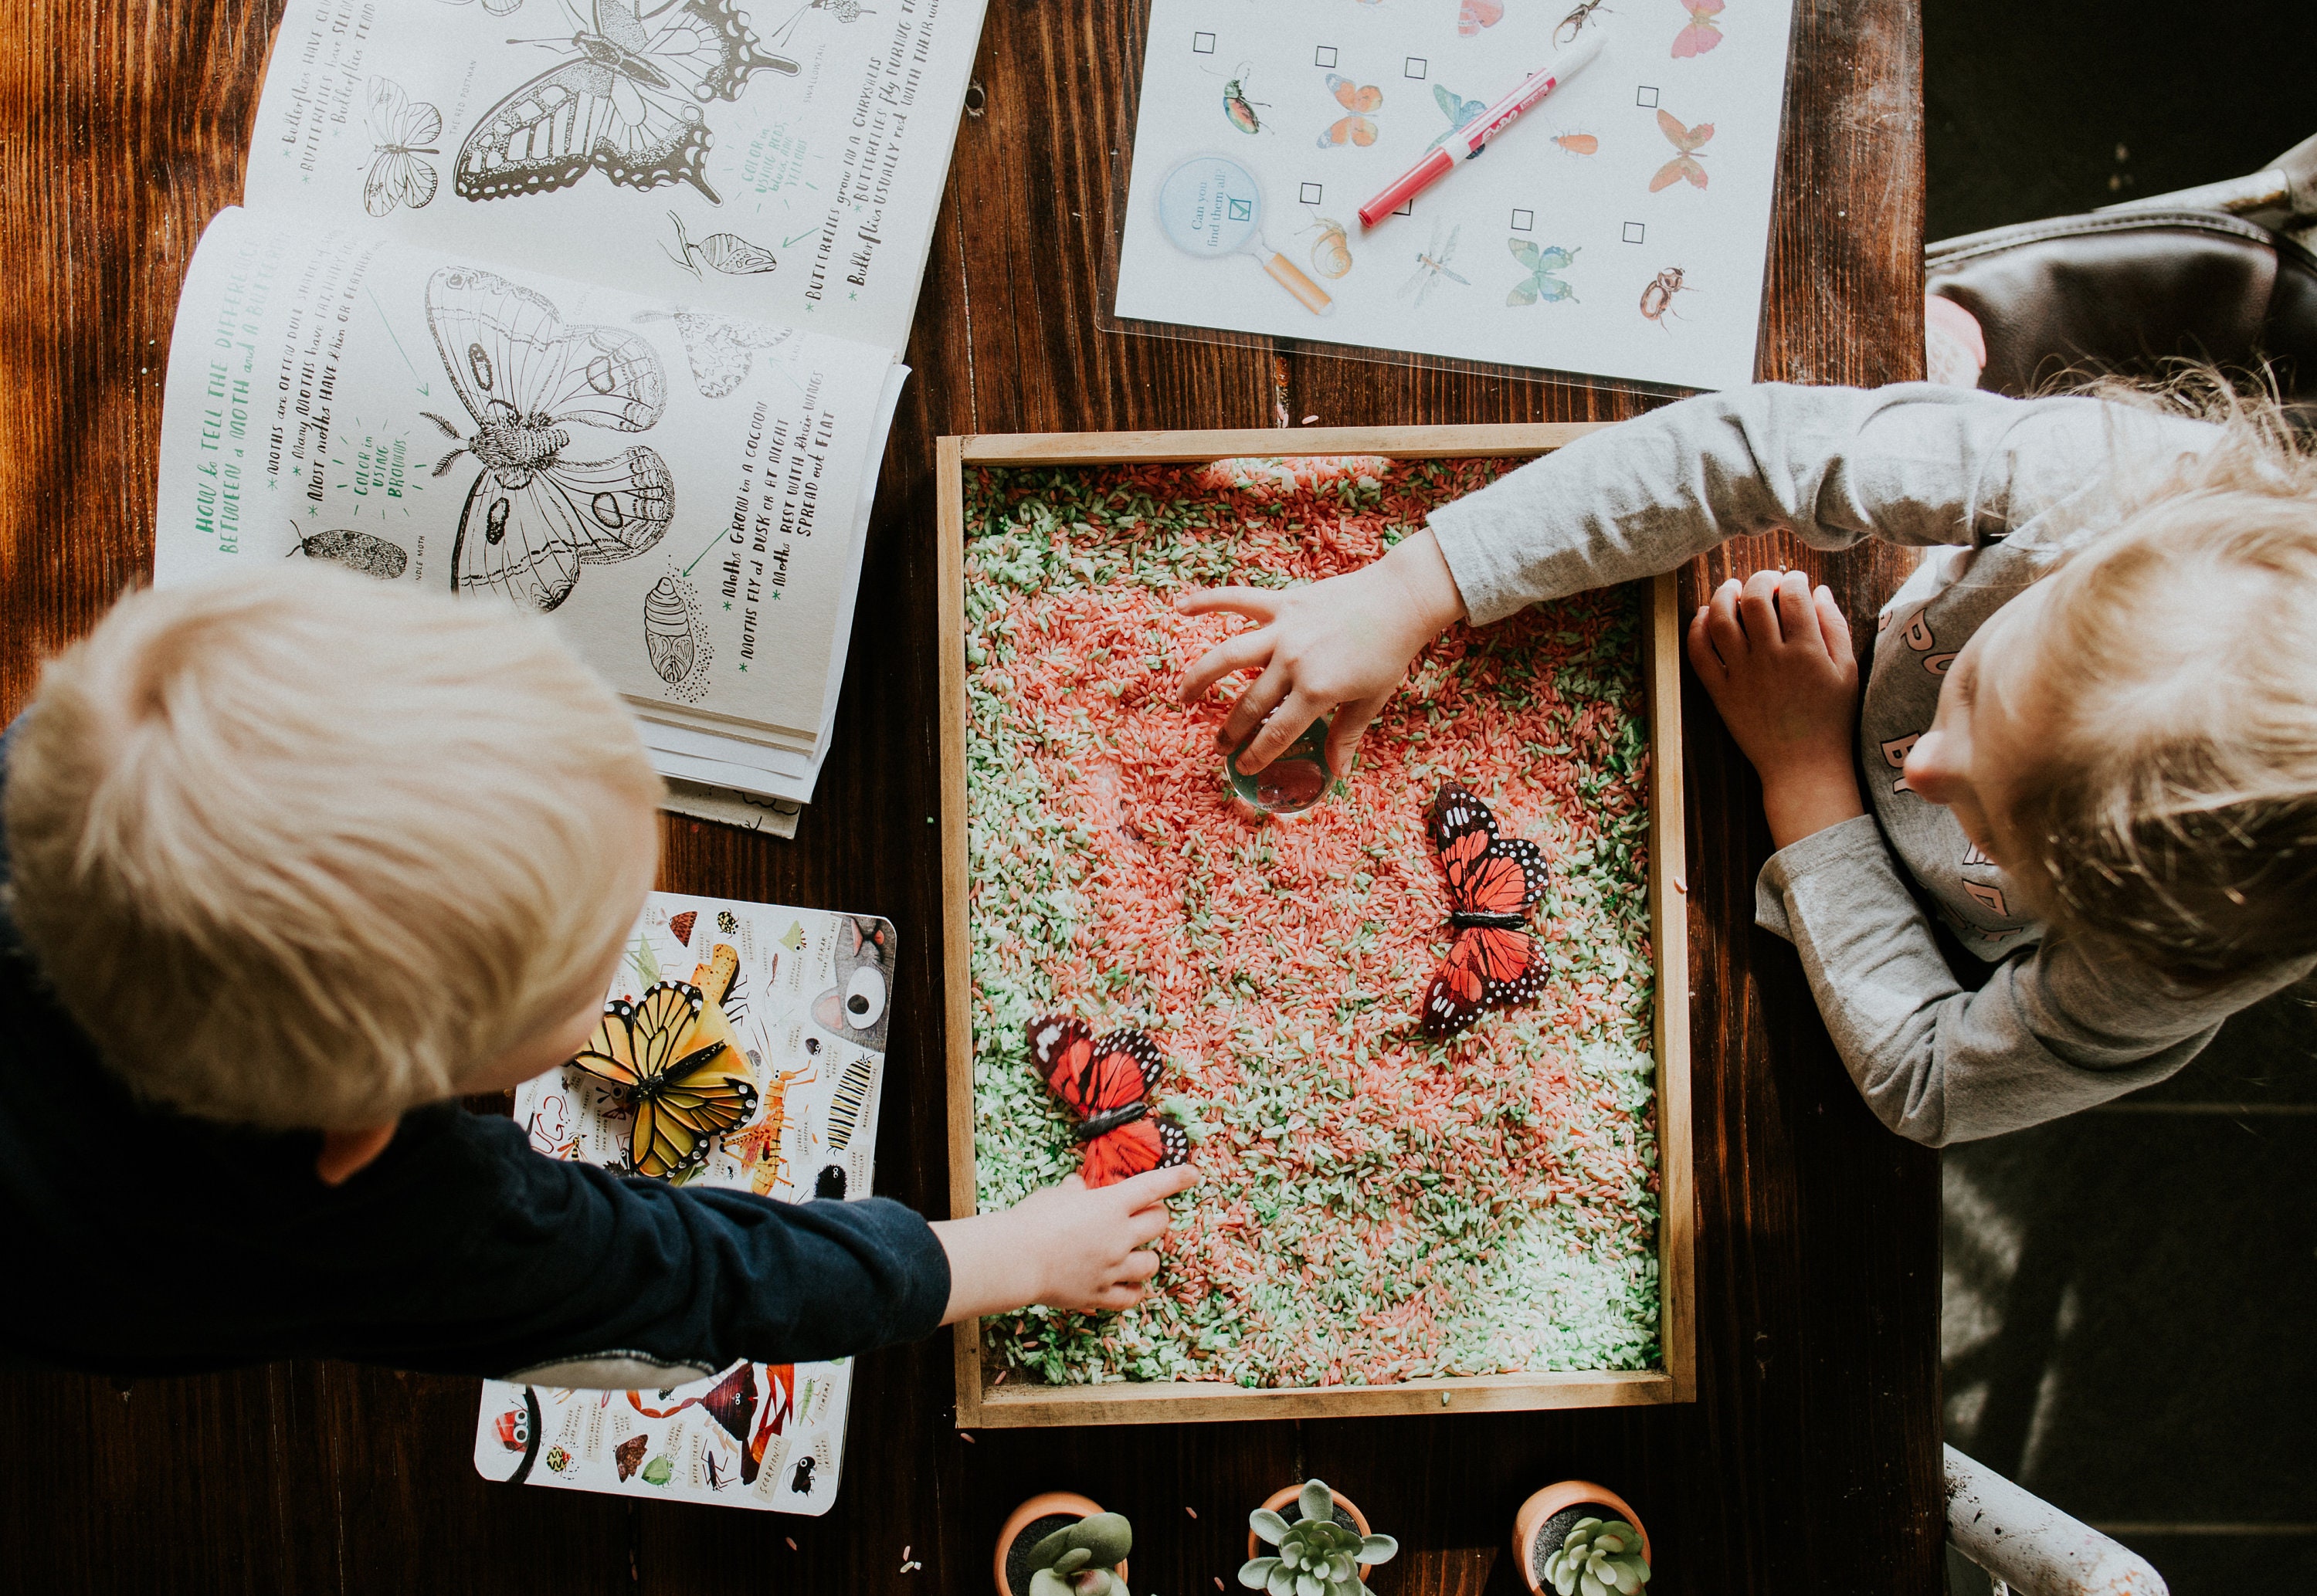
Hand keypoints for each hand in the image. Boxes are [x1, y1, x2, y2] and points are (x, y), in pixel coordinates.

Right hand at [933, 1162, 1199, 1322]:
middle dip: (1156, 1217)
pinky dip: (1133, 1289)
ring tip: (1135, 1252)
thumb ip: (1075, 1191)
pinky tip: (1127, 1283)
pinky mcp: (1100, 1294)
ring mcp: (1112, 1268)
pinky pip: (1131, 1295)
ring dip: (1147, 1255)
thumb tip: (1080, 1187)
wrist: (1014, 1260)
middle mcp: (1119, 1237)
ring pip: (1152, 1263)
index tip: (1193, 1174)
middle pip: (1159, 1224)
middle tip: (1144, 1216)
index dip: (1177, 1178)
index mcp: (1110, 1205)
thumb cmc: (1031, 1220)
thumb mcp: (1055, 1194)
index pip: (1154, 1187)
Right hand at [1174, 528, 1466, 775]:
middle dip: (1230, 730)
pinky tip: (1181, 608)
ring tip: (1182, 696)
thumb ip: (1346, 735)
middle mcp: (1293, 662)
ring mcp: (1284, 630)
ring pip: (1229, 656)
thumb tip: (1335, 773)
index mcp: (1317, 691)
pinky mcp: (1283, 603)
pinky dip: (1208, 600)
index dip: (1257, 754)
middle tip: (1219, 747)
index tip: (1243, 768)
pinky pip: (1239, 600)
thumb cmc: (1389, 652)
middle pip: (1249, 704)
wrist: (1401, 599)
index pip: (1277, 732)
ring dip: (1201, 677)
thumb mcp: (1371, 700)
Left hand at [1686, 569, 1865, 847]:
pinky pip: (1700, 654)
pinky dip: (1697, 629)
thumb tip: (1819, 590)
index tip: (1794, 579)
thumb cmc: (1832, 718)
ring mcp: (1742, 676)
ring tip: (1731, 588)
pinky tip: (1705, 616)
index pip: (1792, 596)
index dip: (1792, 579)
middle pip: (1754, 600)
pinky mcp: (1721, 693)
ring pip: (1721, 620)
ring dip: (1722, 596)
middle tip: (1764, 580)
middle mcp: (1771, 659)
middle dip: (1758, 579)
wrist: (1804, 766)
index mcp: (1807, 651)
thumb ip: (1835, 627)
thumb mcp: (1848, 671)